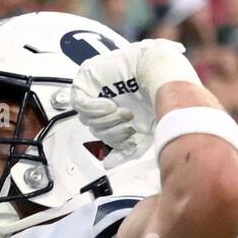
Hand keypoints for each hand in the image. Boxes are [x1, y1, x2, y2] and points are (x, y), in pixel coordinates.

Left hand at [71, 39, 200, 163]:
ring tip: (123, 111)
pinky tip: (110, 106)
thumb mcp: (143, 133)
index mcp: (116, 116)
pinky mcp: (86, 79)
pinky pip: (80, 103)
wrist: (157, 71)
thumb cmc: (155, 96)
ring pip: (87, 119)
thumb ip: (126, 151)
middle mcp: (104, 105)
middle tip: (130, 121)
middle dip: (113, 129)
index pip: (105, 136)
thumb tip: (108, 165)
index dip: (117, 139)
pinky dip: (95, 109)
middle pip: (96, 129)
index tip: (130, 135)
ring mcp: (94, 92)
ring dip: (107, 120)